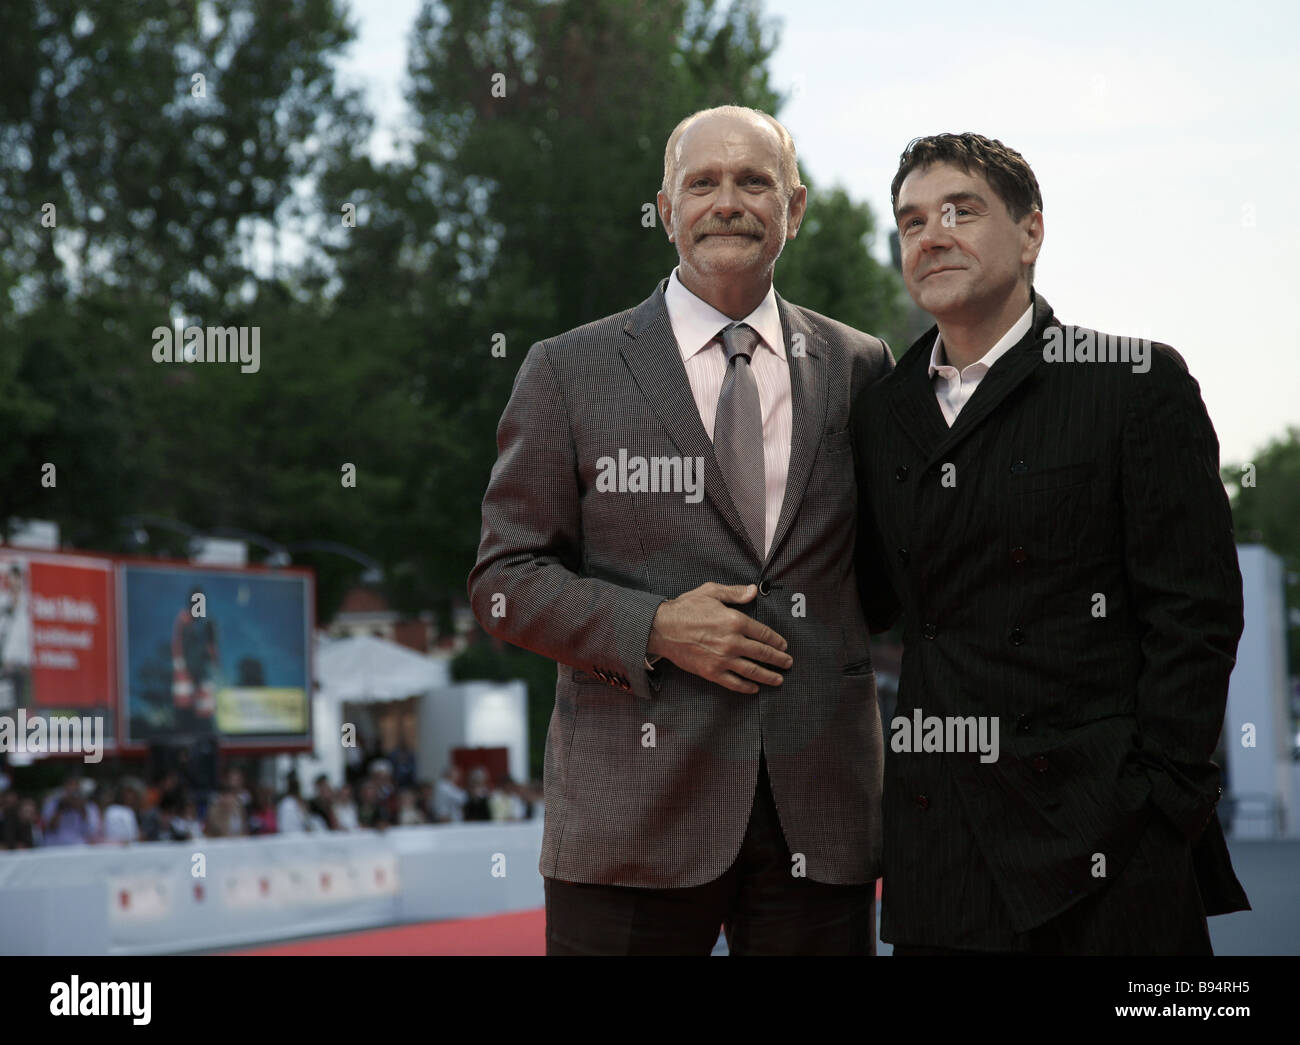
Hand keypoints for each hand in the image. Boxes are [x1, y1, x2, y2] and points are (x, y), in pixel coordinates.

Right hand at [647, 582, 791, 693]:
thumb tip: (754, 591)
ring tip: (779, 679)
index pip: (764, 633)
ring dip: (768, 676)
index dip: (777, 641)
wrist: (662, 628)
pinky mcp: (711, 672)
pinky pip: (734, 683)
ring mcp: (722, 659)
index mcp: (734, 620)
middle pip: (762, 653)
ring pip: (752, 671)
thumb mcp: (711, 591)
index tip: (784, 645)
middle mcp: (732, 642)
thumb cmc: (686, 608)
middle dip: (778, 660)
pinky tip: (755, 688)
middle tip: (788, 663)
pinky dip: (747, 687)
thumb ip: (735, 593)